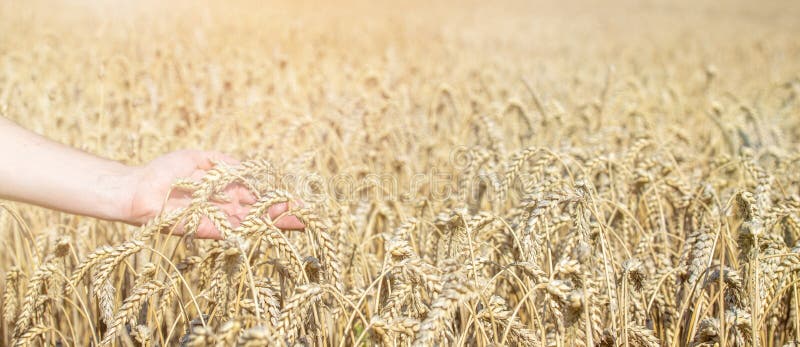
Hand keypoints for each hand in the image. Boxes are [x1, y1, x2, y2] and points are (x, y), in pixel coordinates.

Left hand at [124, 150, 303, 238]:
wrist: (138, 188)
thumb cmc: (165, 171)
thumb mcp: (201, 159)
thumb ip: (226, 165)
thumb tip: (249, 171)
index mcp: (225, 193)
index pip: (257, 198)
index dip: (277, 200)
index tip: (298, 201)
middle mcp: (224, 209)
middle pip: (259, 214)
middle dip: (282, 214)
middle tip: (306, 216)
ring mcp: (216, 221)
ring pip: (249, 223)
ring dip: (271, 223)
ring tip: (294, 221)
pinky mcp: (203, 229)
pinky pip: (229, 229)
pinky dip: (247, 229)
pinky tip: (266, 228)